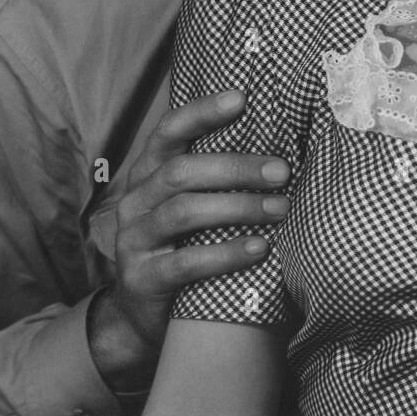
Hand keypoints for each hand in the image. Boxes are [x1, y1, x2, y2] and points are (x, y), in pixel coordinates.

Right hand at [87, 89, 289, 391]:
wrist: (142, 317)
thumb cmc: (184, 247)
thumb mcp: (192, 206)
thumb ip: (217, 179)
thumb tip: (281, 147)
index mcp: (148, 174)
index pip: (168, 131)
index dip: (201, 113)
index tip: (240, 98)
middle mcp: (135, 201)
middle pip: (181, 171)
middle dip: (236, 167)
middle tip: (282, 170)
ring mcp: (134, 240)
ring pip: (183, 212)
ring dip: (238, 207)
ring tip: (280, 209)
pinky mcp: (142, 279)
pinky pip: (185, 262)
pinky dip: (227, 253)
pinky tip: (260, 248)